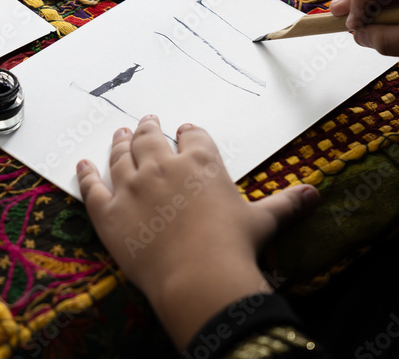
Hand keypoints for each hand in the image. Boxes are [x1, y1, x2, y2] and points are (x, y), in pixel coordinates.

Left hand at [77, 115, 319, 349]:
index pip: (192, 137)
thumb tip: (316, 194)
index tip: (184, 132)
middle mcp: (162, 165)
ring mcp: (131, 186)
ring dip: (119, 142)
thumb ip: (285, 203)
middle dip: (148, 127)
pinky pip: (91, 186)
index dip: (188, 134)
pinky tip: (82, 165)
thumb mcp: (264, 221)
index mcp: (200, 162)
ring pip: (120, 155)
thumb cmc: (234, 246)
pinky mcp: (108, 211)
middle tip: (146, 122)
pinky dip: (85, 174)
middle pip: (150, 137)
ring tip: (118, 134)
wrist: (198, 276)